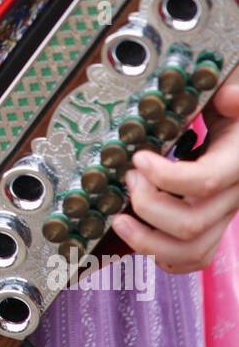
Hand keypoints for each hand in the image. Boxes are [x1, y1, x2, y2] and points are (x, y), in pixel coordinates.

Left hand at [112, 78, 238, 273]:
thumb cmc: (231, 110)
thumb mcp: (233, 90)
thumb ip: (233, 97)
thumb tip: (228, 98)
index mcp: (237, 161)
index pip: (204, 182)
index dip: (166, 176)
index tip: (139, 158)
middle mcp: (234, 195)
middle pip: (190, 224)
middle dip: (147, 205)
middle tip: (128, 178)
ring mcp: (223, 215)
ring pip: (190, 250)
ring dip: (147, 240)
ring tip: (118, 218)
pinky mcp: (212, 224)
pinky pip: (193, 256)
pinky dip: (163, 255)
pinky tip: (138, 234)